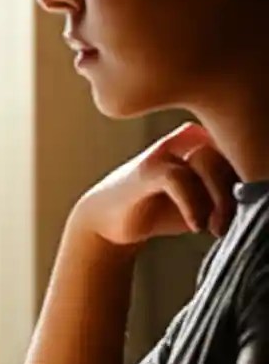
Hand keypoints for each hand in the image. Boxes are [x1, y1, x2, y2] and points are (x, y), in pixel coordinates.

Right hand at [70, 121, 238, 247]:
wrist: (110, 223)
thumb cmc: (162, 210)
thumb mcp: (207, 200)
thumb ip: (232, 191)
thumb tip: (264, 196)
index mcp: (209, 138)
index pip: (246, 151)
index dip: (252, 180)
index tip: (249, 212)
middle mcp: (189, 136)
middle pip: (233, 154)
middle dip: (239, 192)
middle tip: (230, 224)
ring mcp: (167, 149)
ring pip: (211, 163)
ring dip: (220, 200)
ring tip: (214, 228)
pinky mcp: (148, 167)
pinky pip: (181, 179)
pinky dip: (194, 205)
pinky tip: (194, 226)